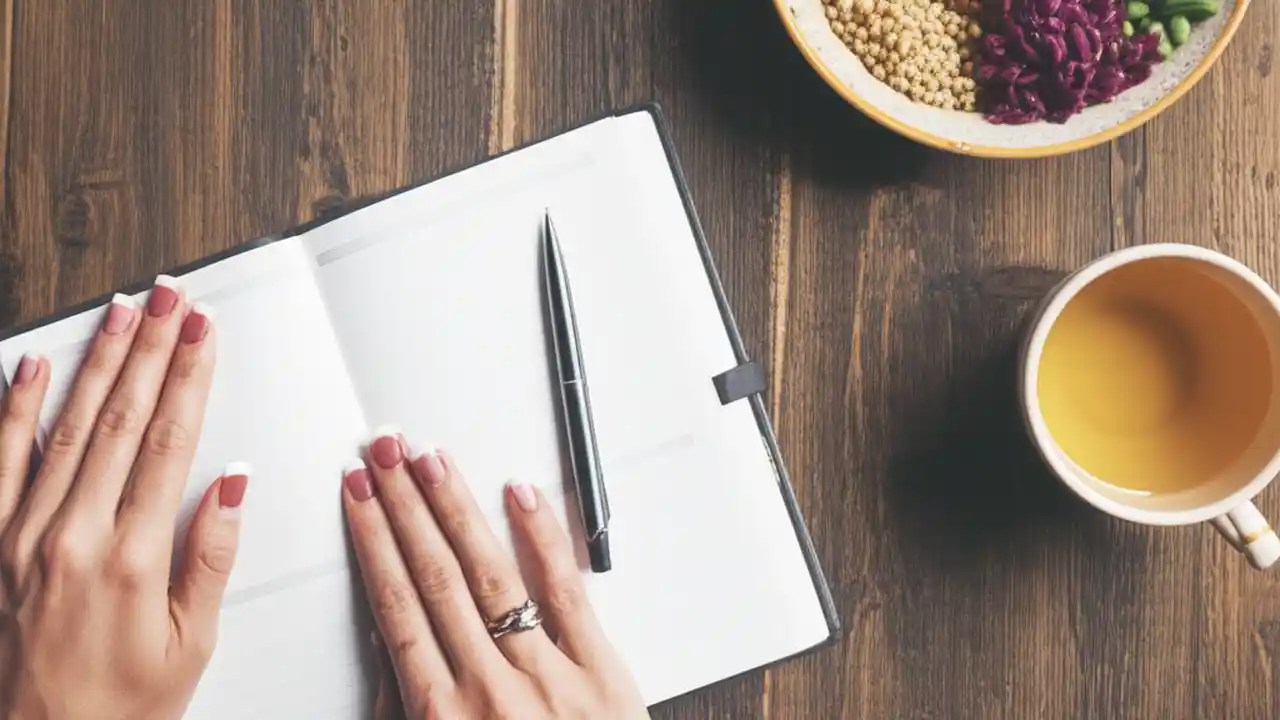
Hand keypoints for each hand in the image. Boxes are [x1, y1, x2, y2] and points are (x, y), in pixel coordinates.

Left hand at [0, 283, 246, 718]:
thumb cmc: (117, 705)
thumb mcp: (189, 643)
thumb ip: (209, 554)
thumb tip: (229, 482)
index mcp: (130, 558)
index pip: (169, 442)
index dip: (191, 377)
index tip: (204, 332)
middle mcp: (71, 536)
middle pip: (122, 418)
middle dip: (152, 348)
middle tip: (171, 296)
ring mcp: (23, 536)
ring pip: (67, 426)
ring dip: (99, 362)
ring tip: (122, 311)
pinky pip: (0, 460)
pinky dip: (16, 409)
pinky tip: (34, 367)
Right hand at [343, 431, 647, 718]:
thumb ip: (411, 709)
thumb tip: (391, 641)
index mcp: (442, 717)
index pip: (396, 607)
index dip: (373, 543)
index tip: (356, 498)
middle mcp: (490, 689)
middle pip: (435, 576)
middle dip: (403, 506)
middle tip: (382, 453)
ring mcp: (549, 674)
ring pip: (491, 573)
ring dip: (456, 508)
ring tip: (430, 458)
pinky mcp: (603, 670)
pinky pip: (568, 591)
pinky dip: (543, 537)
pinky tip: (519, 493)